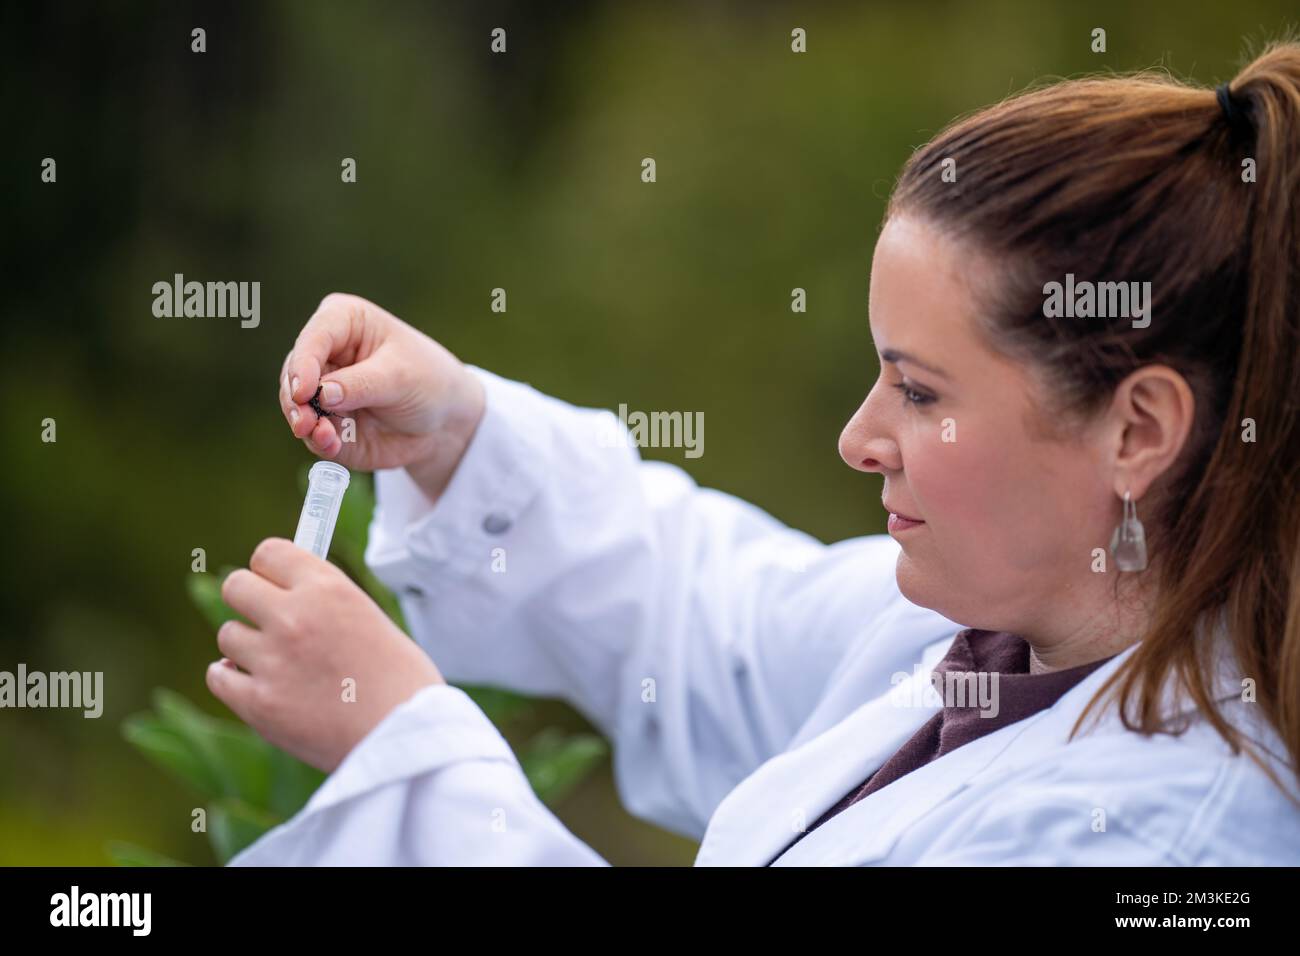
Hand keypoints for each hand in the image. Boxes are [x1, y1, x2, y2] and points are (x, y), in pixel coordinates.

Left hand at [206, 537, 444, 772]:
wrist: (406, 737)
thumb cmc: (401, 681)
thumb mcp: (370, 618)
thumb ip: (326, 603)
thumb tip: (290, 595)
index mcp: (328, 589)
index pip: (269, 553)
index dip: (270, 569)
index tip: (277, 584)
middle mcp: (294, 617)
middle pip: (235, 586)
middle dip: (249, 601)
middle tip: (269, 622)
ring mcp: (272, 660)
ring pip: (228, 635)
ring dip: (247, 647)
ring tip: (278, 665)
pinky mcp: (258, 703)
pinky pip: (218, 676)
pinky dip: (233, 680)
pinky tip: (258, 685)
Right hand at [279, 292, 485, 504]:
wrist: (446, 420)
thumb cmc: (428, 380)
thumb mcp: (401, 377)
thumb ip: (360, 384)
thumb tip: (320, 394)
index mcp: (344, 322)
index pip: (314, 337)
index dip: (303, 364)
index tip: (305, 392)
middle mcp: (326, 352)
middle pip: (294, 372)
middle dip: (297, 399)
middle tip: (306, 422)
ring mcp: (323, 389)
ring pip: (296, 404)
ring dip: (304, 423)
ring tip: (323, 436)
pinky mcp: (326, 421)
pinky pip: (313, 433)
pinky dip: (318, 441)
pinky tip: (331, 445)